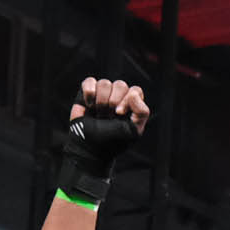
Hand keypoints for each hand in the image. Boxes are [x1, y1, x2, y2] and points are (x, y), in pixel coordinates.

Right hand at [59, 77, 148, 200]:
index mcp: (132, 105)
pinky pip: (90, 81)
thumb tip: (133, 93)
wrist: (88, 147)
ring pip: (105, 83)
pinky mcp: (87, 93)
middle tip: (107, 118)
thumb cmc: (112, 141)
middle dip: (112, 102)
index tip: (119, 114)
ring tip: (98, 115)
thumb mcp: (133, 131)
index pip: (135, 91)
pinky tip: (88, 106)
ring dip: (100, 102)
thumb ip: (142, 113)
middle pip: (120, 85)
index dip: (128, 100)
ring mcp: (103, 93)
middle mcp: (118, 97)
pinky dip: (89, 93)